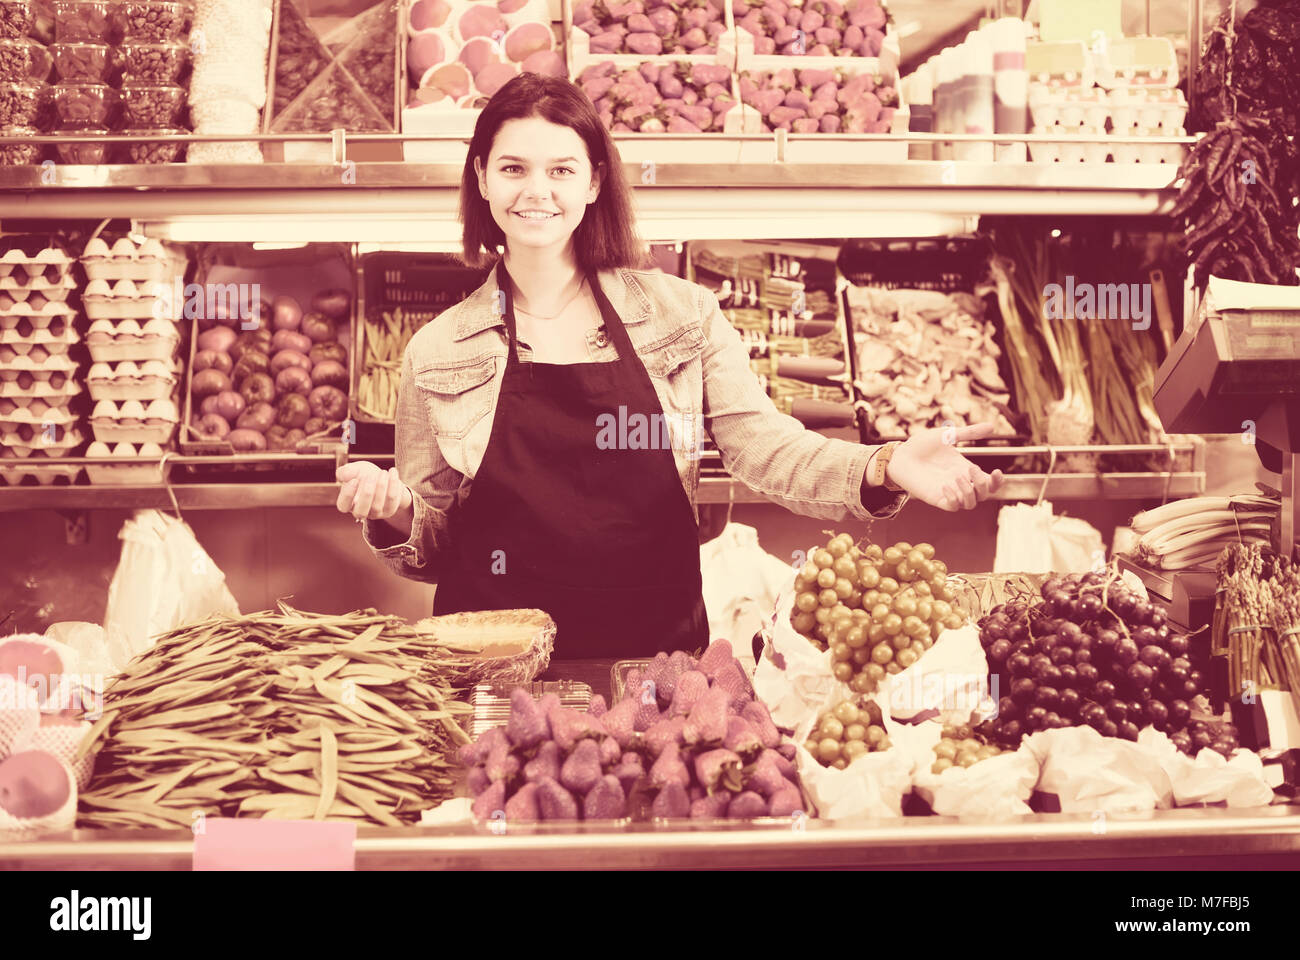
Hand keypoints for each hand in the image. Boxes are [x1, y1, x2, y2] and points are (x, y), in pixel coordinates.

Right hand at [336, 461, 410, 521]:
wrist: (385, 477)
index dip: (348, 494)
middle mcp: (361, 511)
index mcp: (348, 503)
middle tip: (370, 476)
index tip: (354, 480)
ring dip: (380, 487)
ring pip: (377, 506)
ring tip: (383, 472)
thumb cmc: (366, 475)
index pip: (343, 506)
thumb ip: (346, 471)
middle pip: (360, 512)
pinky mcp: (390, 510)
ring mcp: (376, 513)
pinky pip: (392, 500)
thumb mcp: (355, 469)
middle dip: (366, 494)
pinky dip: (393, 485)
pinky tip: (392, 472)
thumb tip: (342, 475)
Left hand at [885, 422, 1003, 511]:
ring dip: (969, 492)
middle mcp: (959, 482)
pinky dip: (954, 499)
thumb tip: (992, 426)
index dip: (997, 482)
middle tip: (970, 469)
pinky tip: (945, 485)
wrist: (899, 454)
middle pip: (983, 495)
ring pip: (970, 504)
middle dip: (983, 485)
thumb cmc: (921, 445)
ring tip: (956, 477)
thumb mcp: (947, 435)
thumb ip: (969, 433)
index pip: (989, 483)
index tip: (997, 471)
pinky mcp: (935, 498)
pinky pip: (952, 507)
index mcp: (965, 469)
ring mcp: (948, 491)